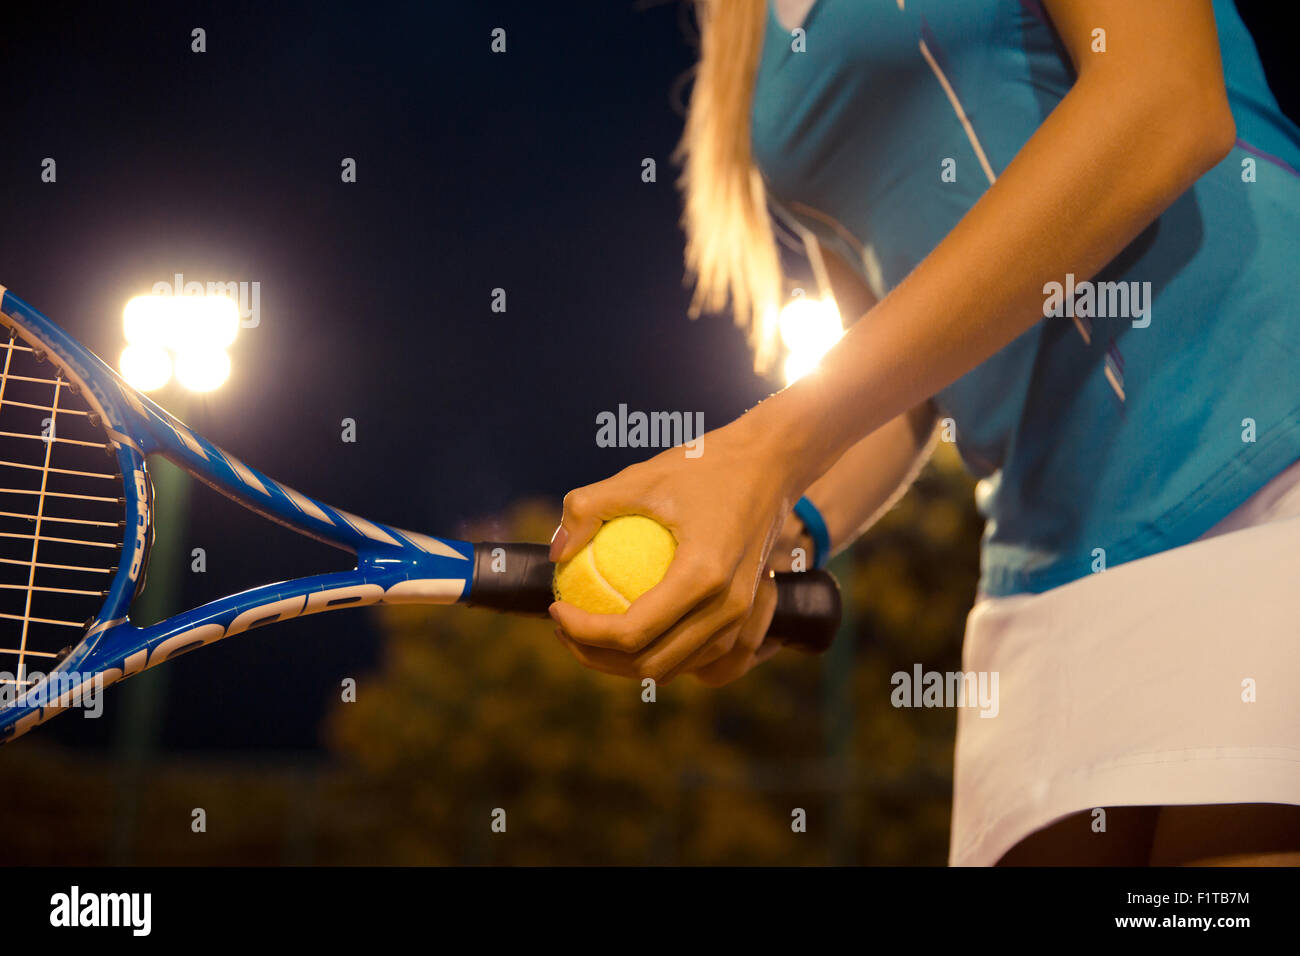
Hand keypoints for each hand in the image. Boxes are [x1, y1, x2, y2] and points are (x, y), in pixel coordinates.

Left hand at [548, 408, 801, 683]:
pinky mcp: (749, 617)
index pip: (632, 632)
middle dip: (596, 656)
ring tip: (592, 634)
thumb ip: (588, 508)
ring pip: (676, 668)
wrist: (771, 463)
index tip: (556, 609)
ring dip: (628, 663)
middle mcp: (729, 606)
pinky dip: (665, 660)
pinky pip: (703, 662)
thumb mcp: (640, 476)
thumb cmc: (704, 464)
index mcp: (703, 575)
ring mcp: (744, 617)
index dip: (584, 632)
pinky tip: (637, 643)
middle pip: (651, 663)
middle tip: (565, 628)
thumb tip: (556, 553)